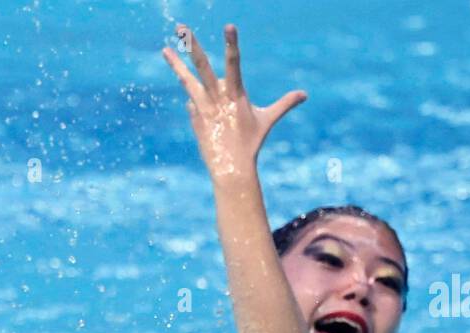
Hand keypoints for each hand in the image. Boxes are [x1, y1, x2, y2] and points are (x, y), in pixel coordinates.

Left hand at [162, 24, 306, 182]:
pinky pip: (192, 103)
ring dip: (176, 65)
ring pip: (187, 82)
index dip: (232, 44)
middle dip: (192, 46)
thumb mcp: (268, 120)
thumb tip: (304, 94)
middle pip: (202, 67)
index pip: (234, 63)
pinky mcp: (194, 119)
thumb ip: (285, 104)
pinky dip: (197, 102)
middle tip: (180, 27)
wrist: (232, 169)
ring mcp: (203, 109)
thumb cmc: (251, 143)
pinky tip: (206, 112)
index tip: (229, 26)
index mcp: (236, 94)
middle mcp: (217, 99)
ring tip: (164, 50)